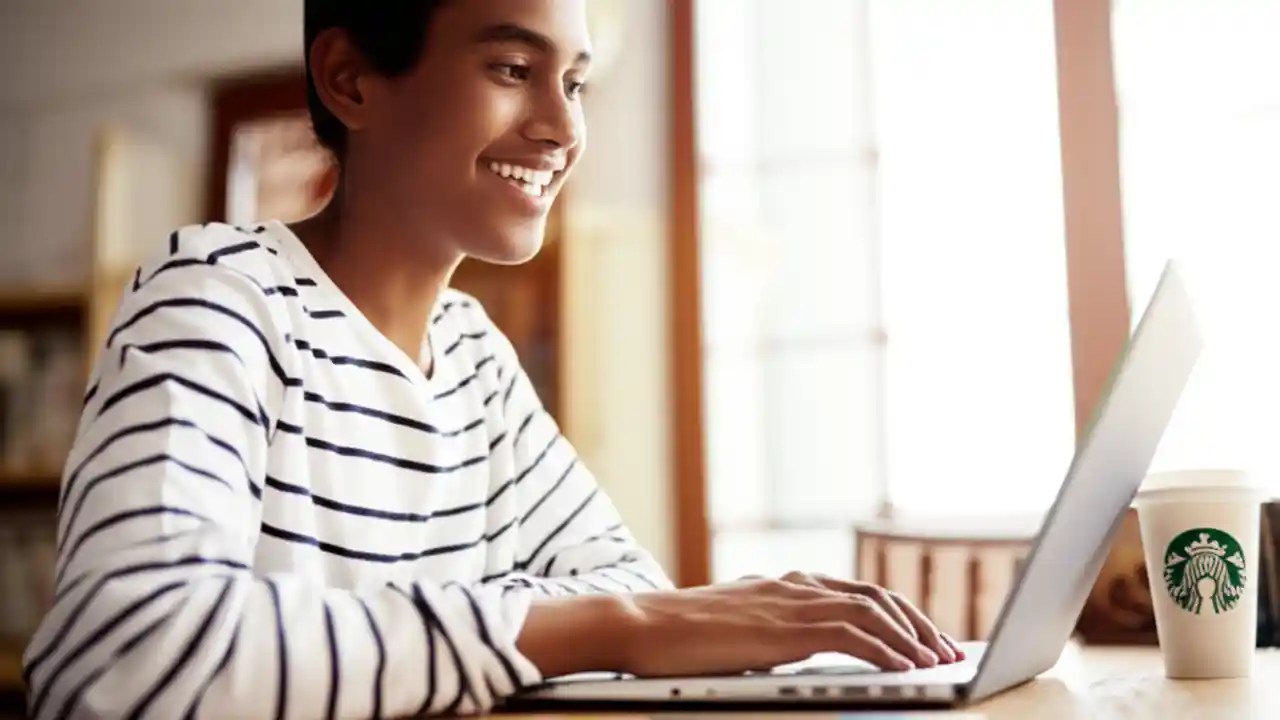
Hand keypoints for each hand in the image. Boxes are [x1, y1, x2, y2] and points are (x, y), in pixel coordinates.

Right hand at [610, 573, 960, 676]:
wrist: (640, 625)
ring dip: (910, 639)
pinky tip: (903, 669)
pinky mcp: (782, 631)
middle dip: (918, 624)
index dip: (900, 614)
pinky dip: (884, 651)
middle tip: (946, 651)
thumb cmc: (679, 633)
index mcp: (787, 584)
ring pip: (870, 611)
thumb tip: (798, 641)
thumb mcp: (739, 623)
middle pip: (876, 596)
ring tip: (935, 664)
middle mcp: (796, 586)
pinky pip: (849, 636)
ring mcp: (789, 604)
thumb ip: (774, 625)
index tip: (926, 638)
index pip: (860, 591)